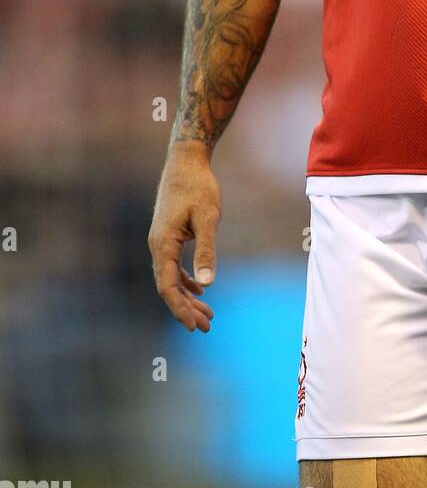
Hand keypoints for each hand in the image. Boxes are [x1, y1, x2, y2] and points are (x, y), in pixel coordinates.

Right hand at [148, 140, 220, 332]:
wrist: (186, 160)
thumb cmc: (198, 186)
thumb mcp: (207, 218)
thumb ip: (206, 250)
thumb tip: (207, 283)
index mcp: (163, 244)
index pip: (167, 287)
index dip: (180, 309)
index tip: (194, 326)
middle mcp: (157, 245)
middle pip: (169, 286)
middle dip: (186, 308)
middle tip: (206, 327)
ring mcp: (161, 240)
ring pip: (172, 277)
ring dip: (188, 296)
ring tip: (207, 314)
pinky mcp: (169, 234)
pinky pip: (174, 265)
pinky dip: (186, 279)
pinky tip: (199, 288)